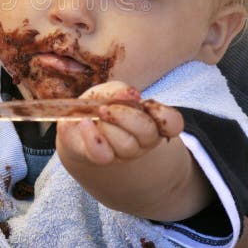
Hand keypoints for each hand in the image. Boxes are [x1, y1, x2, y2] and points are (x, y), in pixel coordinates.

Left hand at [56, 81, 182, 166]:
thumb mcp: (109, 91)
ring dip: (109, 124)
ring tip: (96, 114)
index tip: (147, 104)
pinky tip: (85, 123)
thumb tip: (132, 96)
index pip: (173, 123)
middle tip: (106, 107)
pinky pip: (103, 155)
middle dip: (127, 115)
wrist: (74, 124)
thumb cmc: (98, 105)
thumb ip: (121, 90)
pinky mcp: (100, 157)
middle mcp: (141, 140)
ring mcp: (123, 153)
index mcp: (150, 120)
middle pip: (148, 133)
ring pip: (126, 144)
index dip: (165, 115)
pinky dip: (93, 137)